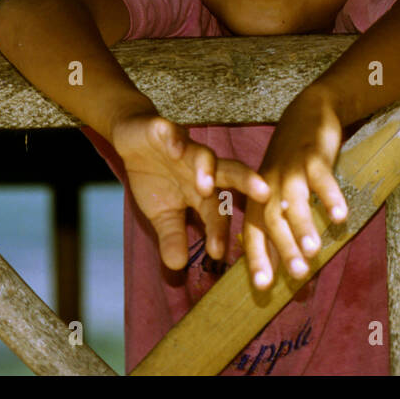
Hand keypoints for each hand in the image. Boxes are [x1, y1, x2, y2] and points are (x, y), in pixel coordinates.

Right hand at [109, 110, 270, 270]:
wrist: (134, 139)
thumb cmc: (155, 177)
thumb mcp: (161, 213)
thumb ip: (173, 237)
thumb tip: (177, 268)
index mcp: (205, 191)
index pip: (217, 212)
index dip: (218, 232)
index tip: (217, 252)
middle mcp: (202, 169)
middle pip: (231, 174)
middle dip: (248, 183)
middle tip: (265, 193)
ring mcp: (185, 148)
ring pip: (204, 155)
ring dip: (206, 169)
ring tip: (205, 185)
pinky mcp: (164, 130)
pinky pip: (172, 133)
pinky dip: (174, 140)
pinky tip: (174, 149)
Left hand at [242, 85, 347, 289]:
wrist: (307, 113)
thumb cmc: (294, 164)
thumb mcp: (284, 193)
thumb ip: (289, 231)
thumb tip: (298, 280)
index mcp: (260, 197)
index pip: (254, 232)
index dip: (257, 258)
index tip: (263, 286)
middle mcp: (270, 185)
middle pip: (272, 219)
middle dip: (284, 247)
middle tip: (297, 273)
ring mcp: (291, 169)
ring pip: (294, 200)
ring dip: (304, 226)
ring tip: (314, 250)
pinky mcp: (312, 155)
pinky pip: (321, 178)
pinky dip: (330, 197)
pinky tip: (341, 216)